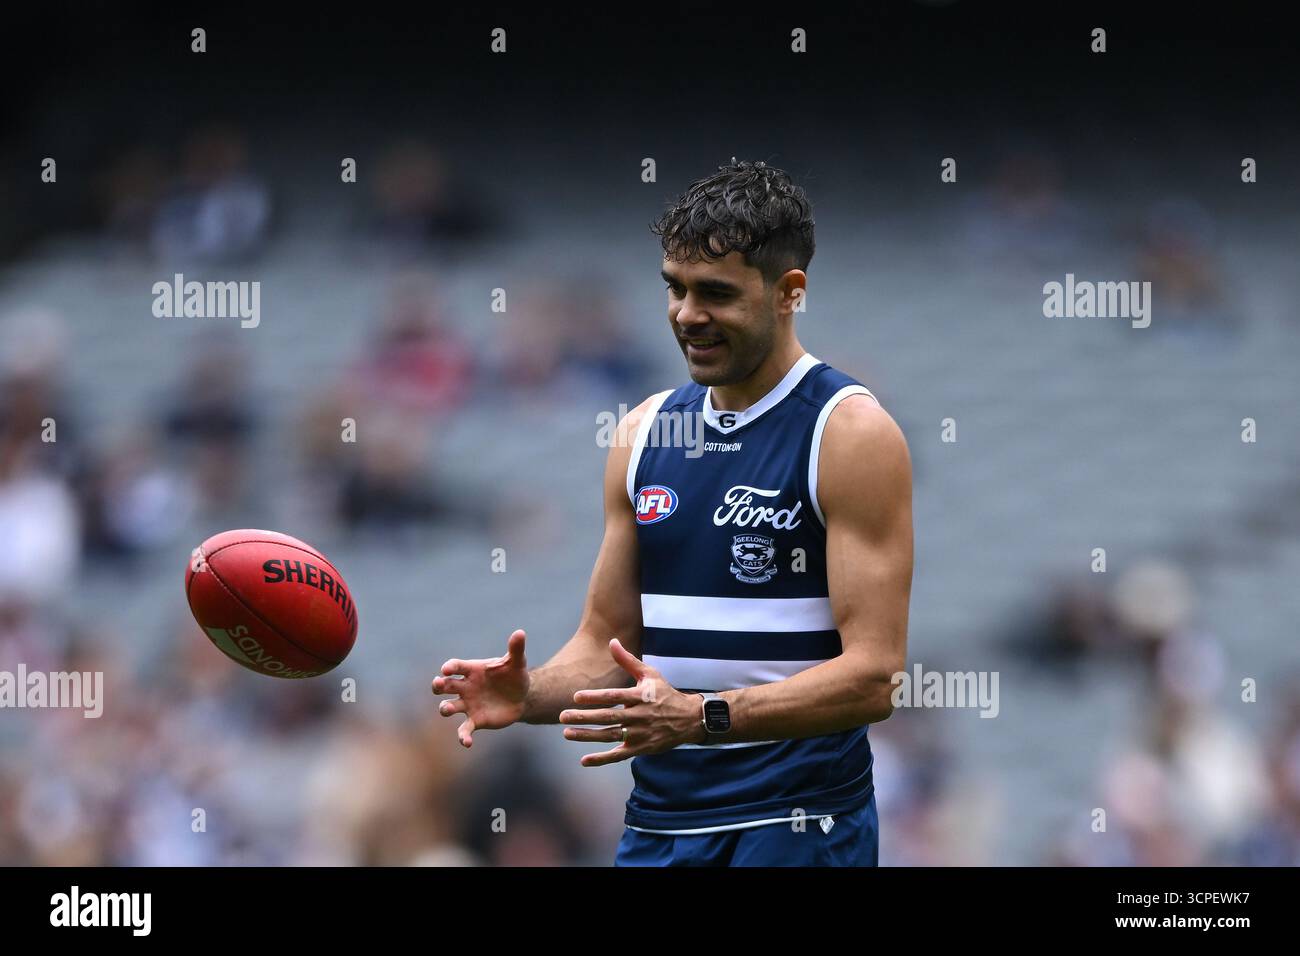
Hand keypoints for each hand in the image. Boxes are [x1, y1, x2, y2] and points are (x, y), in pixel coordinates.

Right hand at [431, 629, 529, 748]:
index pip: (456, 666)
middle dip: (438, 685)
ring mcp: (468, 704)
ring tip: (446, 709)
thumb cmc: (514, 676)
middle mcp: (465, 687)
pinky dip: (463, 736)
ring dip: (445, 708)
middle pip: (444, 685)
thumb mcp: (516, 663)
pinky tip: (467, 743)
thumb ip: (516, 649)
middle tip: (437, 685)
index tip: (446, 669)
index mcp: (472, 670)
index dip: (449, 667)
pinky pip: (464, 729)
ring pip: (449, 706)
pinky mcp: (475, 720)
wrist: (521, 697)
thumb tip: (520, 632)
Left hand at [558, 638, 703, 766]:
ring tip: (567, 733)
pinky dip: (602, 759)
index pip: (614, 696)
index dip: (595, 697)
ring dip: (587, 736)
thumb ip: (627, 660)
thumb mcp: (649, 674)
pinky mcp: (640, 748)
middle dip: (584, 717)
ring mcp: (640, 734)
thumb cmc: (665, 694)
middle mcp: (639, 716)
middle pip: (608, 717)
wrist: (688, 719)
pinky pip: (619, 756)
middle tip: (562, 715)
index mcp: (640, 696)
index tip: (576, 697)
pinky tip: (584, 760)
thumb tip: (612, 641)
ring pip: (610, 736)